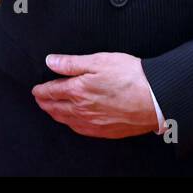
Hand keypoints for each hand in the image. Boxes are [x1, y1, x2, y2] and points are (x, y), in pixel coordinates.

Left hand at [32, 52, 159, 138]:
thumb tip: (51, 61)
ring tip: (51, 110)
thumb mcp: (99, 60)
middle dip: (44, 103)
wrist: (156, 98)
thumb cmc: (131, 77)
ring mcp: (93, 123)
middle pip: (55, 108)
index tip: (36, 89)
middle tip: (39, 99)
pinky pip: (80, 130)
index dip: (41, 90)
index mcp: (78, 91)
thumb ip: (72, 63)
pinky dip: (71, 124)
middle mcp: (82, 110)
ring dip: (55, 114)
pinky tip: (72, 122)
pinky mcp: (105, 131)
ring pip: (66, 121)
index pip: (51, 91)